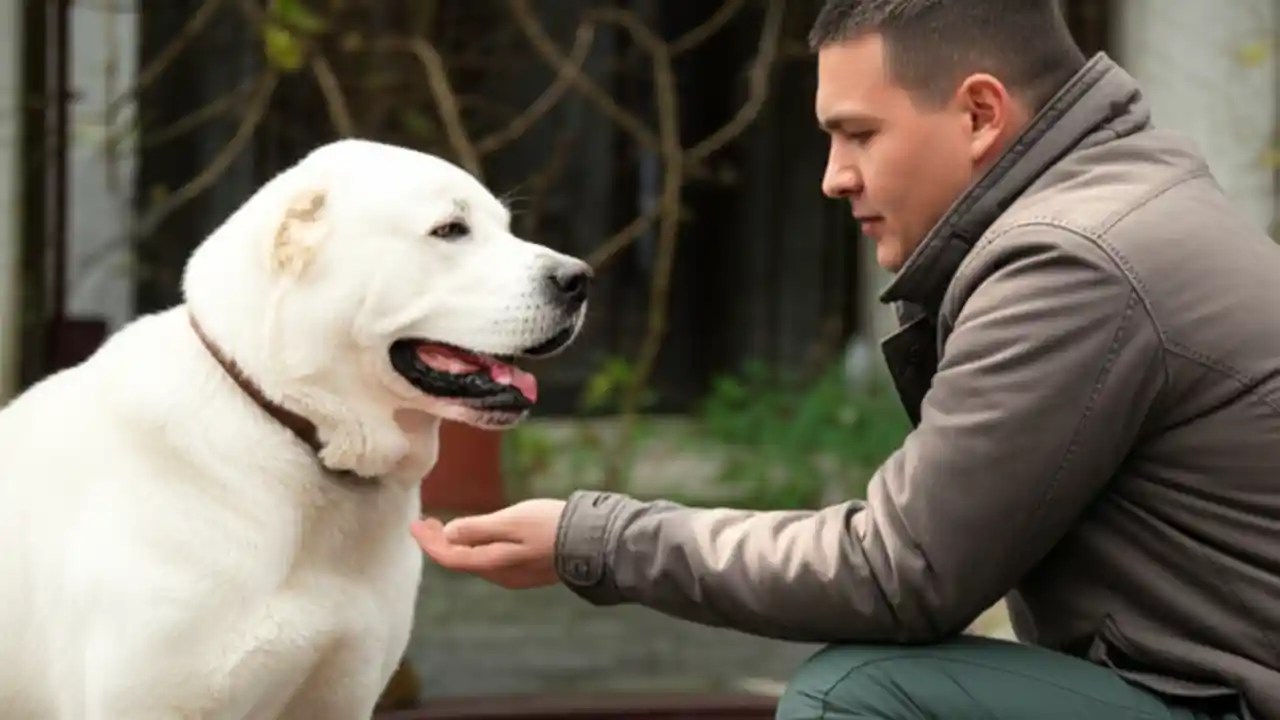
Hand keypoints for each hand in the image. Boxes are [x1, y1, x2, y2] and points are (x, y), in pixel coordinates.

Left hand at [412, 499, 565, 588]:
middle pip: (460, 561)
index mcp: (493, 563)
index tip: (414, 524)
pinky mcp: (528, 570)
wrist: (591, 542)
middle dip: (439, 542)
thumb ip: (478, 528)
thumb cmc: (550, 526)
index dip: (428, 542)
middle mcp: (501, 575)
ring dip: (458, 544)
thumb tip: (449, 533)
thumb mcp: (511, 520)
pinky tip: (479, 535)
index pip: (449, 556)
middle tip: (427, 522)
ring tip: (447, 525)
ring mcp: (516, 576)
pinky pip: (492, 561)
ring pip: (476, 562)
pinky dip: (476, 547)